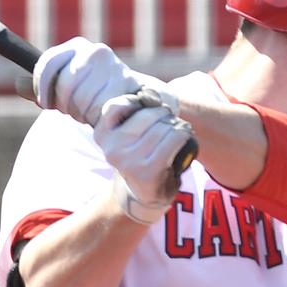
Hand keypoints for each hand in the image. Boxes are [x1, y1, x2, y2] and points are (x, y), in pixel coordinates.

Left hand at [32, 37, 173, 125]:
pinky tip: (103, 117)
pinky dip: (99, 117)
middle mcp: (95, 52)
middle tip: (75, 112)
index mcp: (77, 47)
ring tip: (91, 113)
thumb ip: (44, 86)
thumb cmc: (96, 93)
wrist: (136, 98)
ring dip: (83, 113)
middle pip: (65, 85)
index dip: (42, 87)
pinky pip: (102, 107)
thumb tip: (17, 84)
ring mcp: (112, 66)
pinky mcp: (127, 84)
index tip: (45, 103)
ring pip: (83, 98)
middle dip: (67, 105)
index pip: (48, 63)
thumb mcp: (69, 86)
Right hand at [95, 90, 196, 223]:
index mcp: (102, 134)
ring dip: (177, 126)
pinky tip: (184, 137)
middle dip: (164, 114)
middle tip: (170, 121)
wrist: (142, 193)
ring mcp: (129, 161)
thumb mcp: (125, 134)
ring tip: (179, 130)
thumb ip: (131, 112)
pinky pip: (173, 140)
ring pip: (163, 127)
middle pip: (147, 114)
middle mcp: (112, 148)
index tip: (149, 107)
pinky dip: (183, 135)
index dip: (140, 102)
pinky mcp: (147, 172)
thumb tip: (151, 94)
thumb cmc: (138, 155)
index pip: (117, 105)